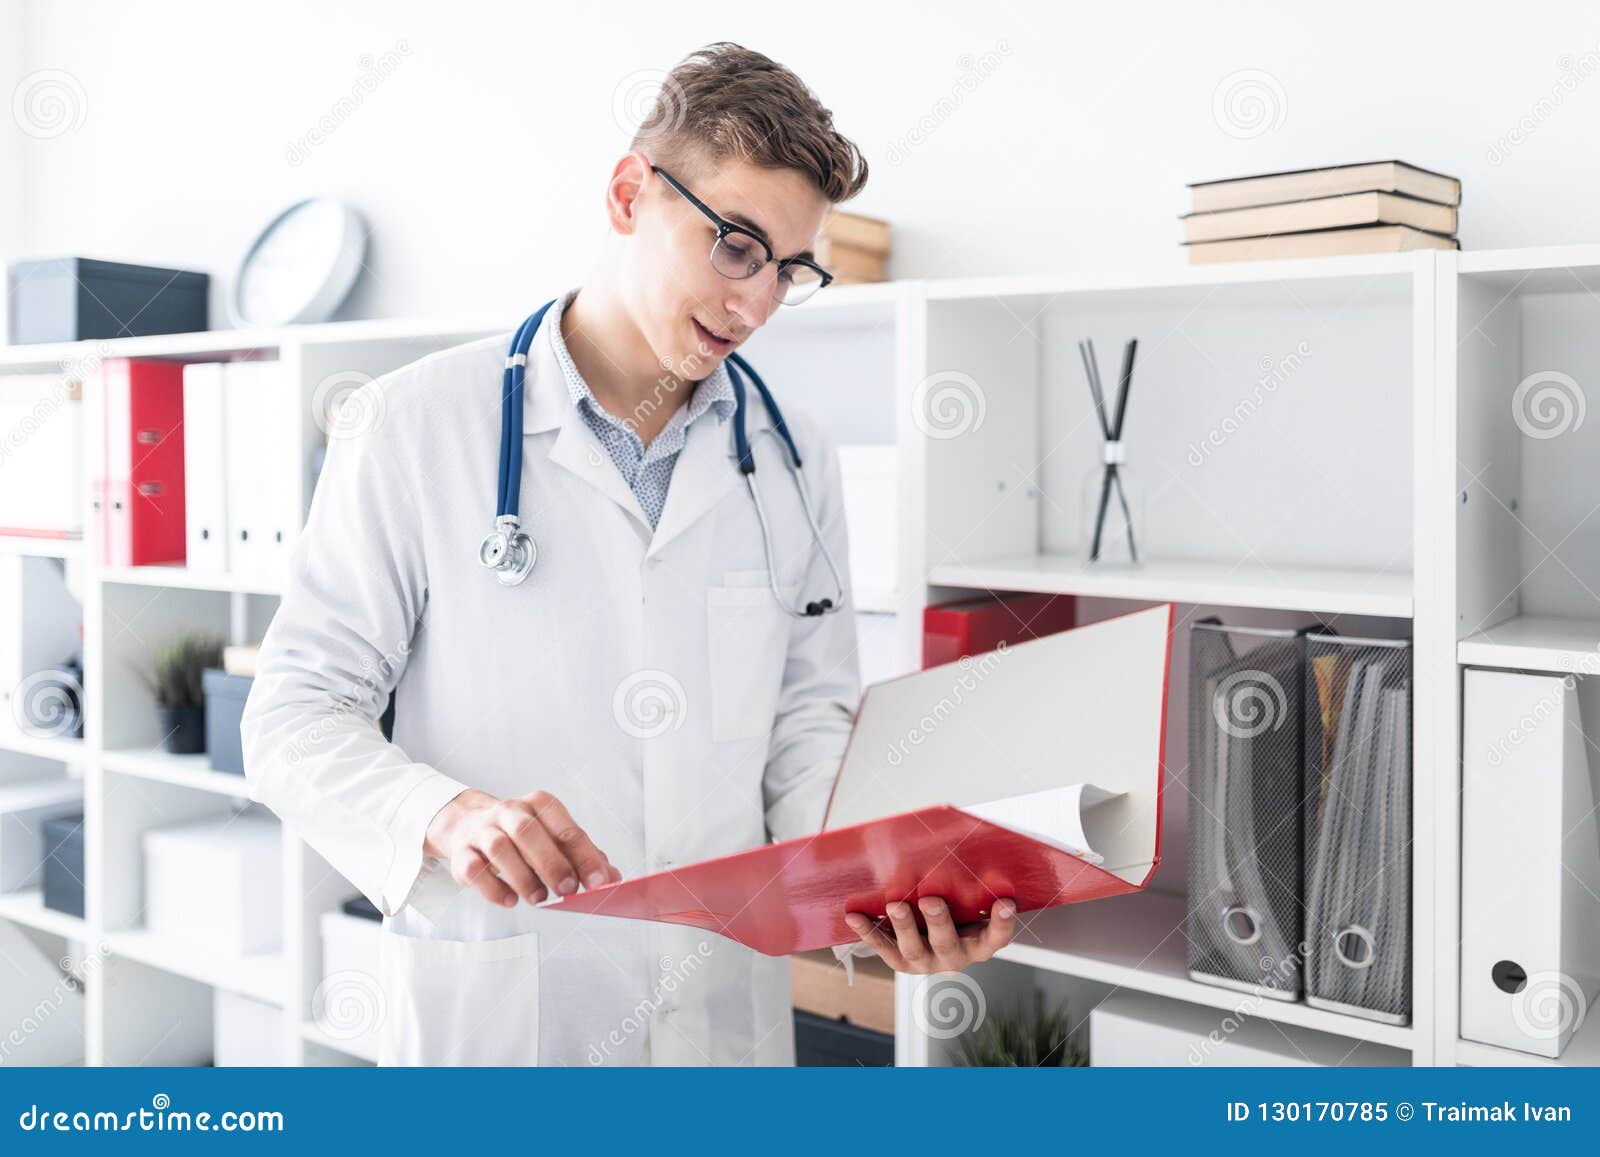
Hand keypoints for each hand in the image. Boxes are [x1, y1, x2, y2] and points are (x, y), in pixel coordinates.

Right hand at [425, 789, 621, 907]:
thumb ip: (582, 856)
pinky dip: (493, 887)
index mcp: (539, 805)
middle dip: (551, 863)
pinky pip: (474, 869)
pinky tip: (510, 900)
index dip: (585, 856)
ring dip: (522, 877)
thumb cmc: (521, 835)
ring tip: (539, 898)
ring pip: (500, 848)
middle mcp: (509, 812)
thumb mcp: (553, 837)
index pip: (565, 827)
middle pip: (528, 831)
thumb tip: (612, 878)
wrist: (468, 825)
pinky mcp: (461, 852)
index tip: (600, 881)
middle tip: (568, 890)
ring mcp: (482, 830)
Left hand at [843, 896, 1017, 973]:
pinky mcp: (902, 963)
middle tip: (931, 900)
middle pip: (948, 942)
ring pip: (914, 948)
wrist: (933, 943)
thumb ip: (968, 885)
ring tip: (894, 905)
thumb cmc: (955, 913)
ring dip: (903, 926)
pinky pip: (884, 948)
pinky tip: (855, 916)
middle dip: (938, 920)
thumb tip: (955, 837)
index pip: (997, 936)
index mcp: (980, 942)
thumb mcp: (968, 903)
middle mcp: (956, 956)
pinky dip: (869, 932)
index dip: (1002, 922)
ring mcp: (927, 962)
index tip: (1006, 902)